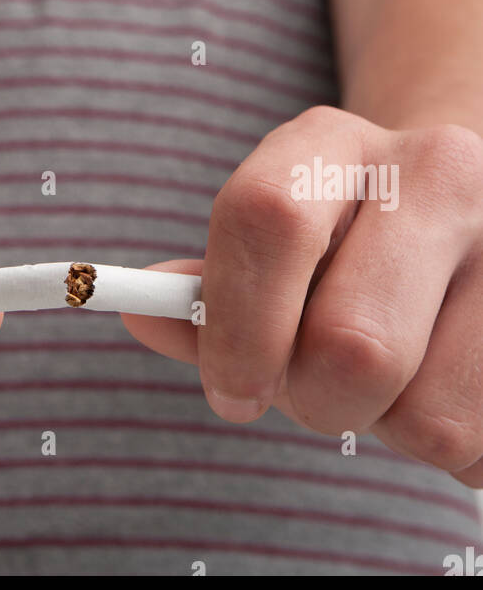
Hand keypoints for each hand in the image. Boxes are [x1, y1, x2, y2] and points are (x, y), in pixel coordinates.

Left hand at [119, 105, 482, 486]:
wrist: (469, 206)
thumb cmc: (347, 245)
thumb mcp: (278, 239)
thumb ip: (211, 288)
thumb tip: (139, 313)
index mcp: (334, 144)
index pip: (264, 220)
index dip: (235, 325)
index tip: (231, 389)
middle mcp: (437, 170)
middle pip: (350, 342)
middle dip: (318, 400)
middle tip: (322, 389)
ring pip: (428, 414)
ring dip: (396, 428)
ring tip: (400, 374)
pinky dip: (458, 445)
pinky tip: (452, 383)